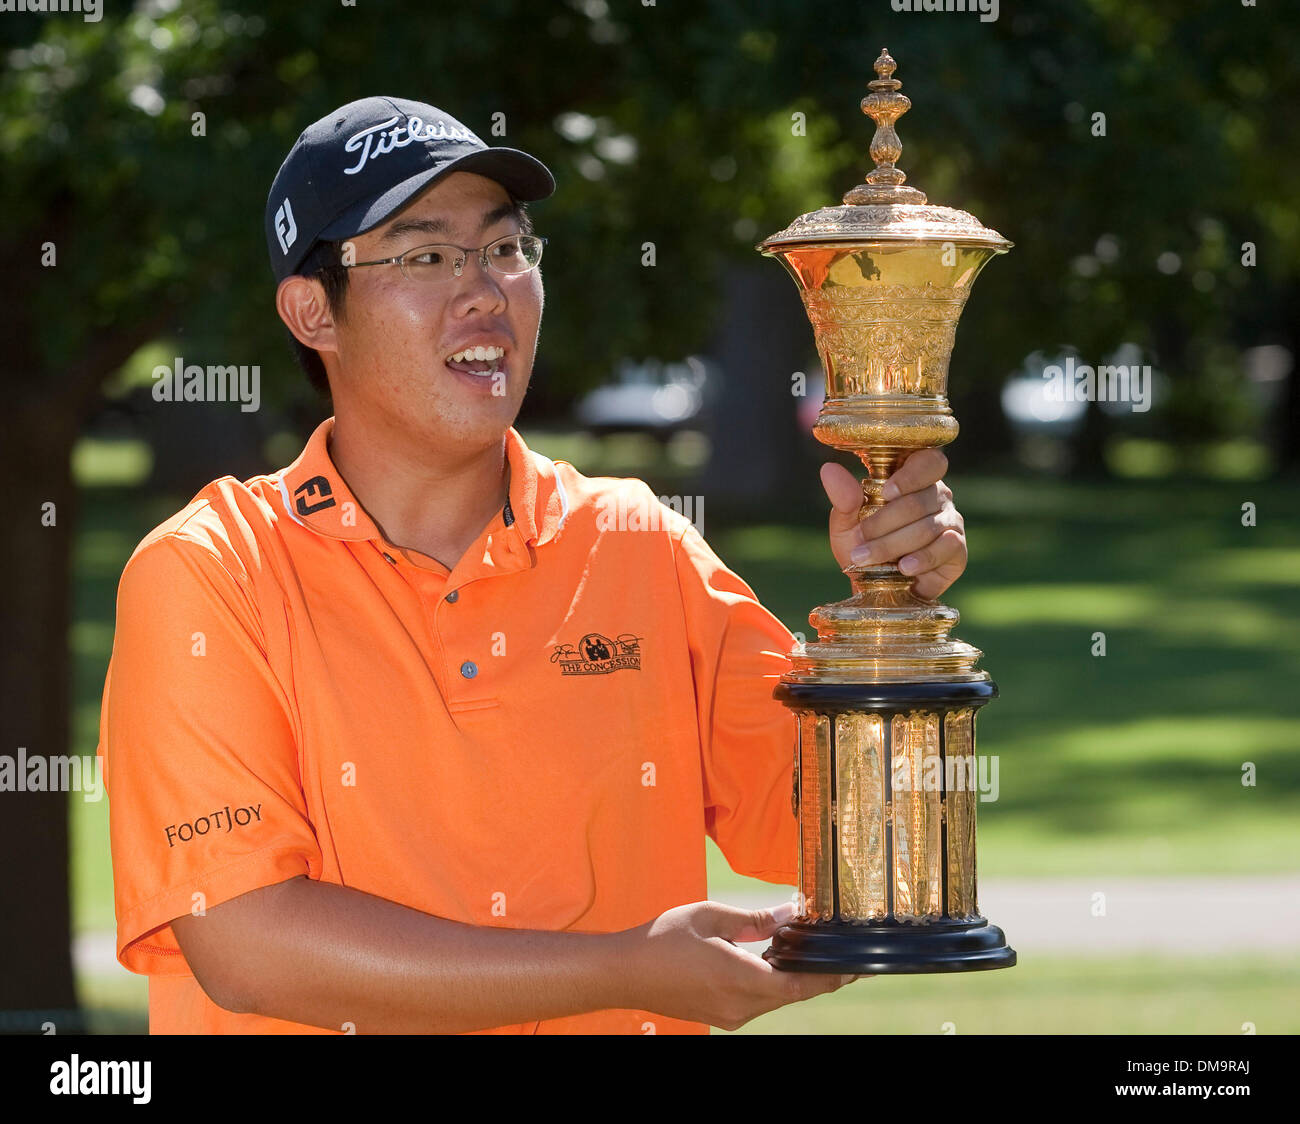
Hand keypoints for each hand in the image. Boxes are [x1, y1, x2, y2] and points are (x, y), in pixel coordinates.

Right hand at [619, 900, 866, 1030]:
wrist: (623, 973)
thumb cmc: (662, 940)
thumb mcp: (710, 917)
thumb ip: (753, 919)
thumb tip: (789, 915)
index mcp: (740, 979)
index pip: (799, 985)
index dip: (830, 977)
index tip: (855, 967)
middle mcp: (739, 1006)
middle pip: (791, 994)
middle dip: (817, 976)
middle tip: (842, 957)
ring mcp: (729, 1015)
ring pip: (774, 998)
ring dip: (792, 978)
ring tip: (807, 953)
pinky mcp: (719, 1015)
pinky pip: (756, 1001)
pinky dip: (770, 983)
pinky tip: (772, 962)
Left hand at [821, 449, 967, 600]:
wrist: (872, 586)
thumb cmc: (861, 546)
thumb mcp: (845, 524)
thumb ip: (843, 499)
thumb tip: (829, 469)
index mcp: (912, 478)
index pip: (927, 460)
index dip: (909, 475)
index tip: (884, 493)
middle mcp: (937, 495)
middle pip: (920, 500)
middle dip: (886, 522)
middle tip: (862, 538)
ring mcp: (950, 521)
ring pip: (928, 526)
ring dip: (894, 544)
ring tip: (868, 558)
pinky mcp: (957, 549)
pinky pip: (947, 547)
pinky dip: (923, 558)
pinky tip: (904, 567)